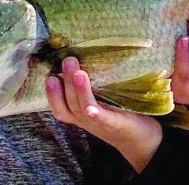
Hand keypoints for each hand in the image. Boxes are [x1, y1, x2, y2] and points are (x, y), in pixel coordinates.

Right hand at [47, 57, 162, 172]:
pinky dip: (95, 114)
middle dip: (66, 82)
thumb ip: (91, 82)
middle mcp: (84, 119)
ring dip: (79, 91)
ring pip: (82, 108)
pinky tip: (90, 108)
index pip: (59, 107)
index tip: (48, 75)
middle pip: (69, 104)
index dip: (51, 94)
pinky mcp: (115, 125)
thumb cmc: (118, 112)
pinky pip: (102, 120)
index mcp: (79, 113)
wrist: (140, 138)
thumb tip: (85, 51)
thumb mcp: (100, 97)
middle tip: (67, 60)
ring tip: (78, 72)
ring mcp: (98, 123)